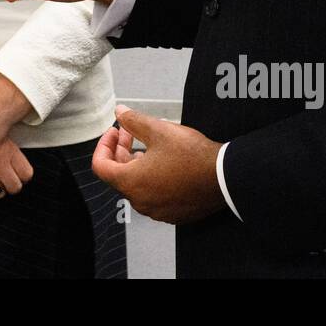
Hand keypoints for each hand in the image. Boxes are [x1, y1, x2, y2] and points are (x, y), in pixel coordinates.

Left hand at [92, 104, 226, 223]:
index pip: (101, 166)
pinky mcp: (173, 213)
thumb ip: (134, 121)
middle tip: (129, 133)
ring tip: (146, 146)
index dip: (103, 145)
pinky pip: (153, 195)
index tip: (114, 132)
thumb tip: (120, 112)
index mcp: (131, 183)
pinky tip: (162, 163)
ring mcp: (157, 210)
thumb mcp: (159, 130)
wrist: (224, 177)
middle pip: (118, 175)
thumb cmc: (192, 156)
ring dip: (135, 165)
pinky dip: (150, 179)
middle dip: (120, 151)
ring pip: (136, 186)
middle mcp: (140, 201)